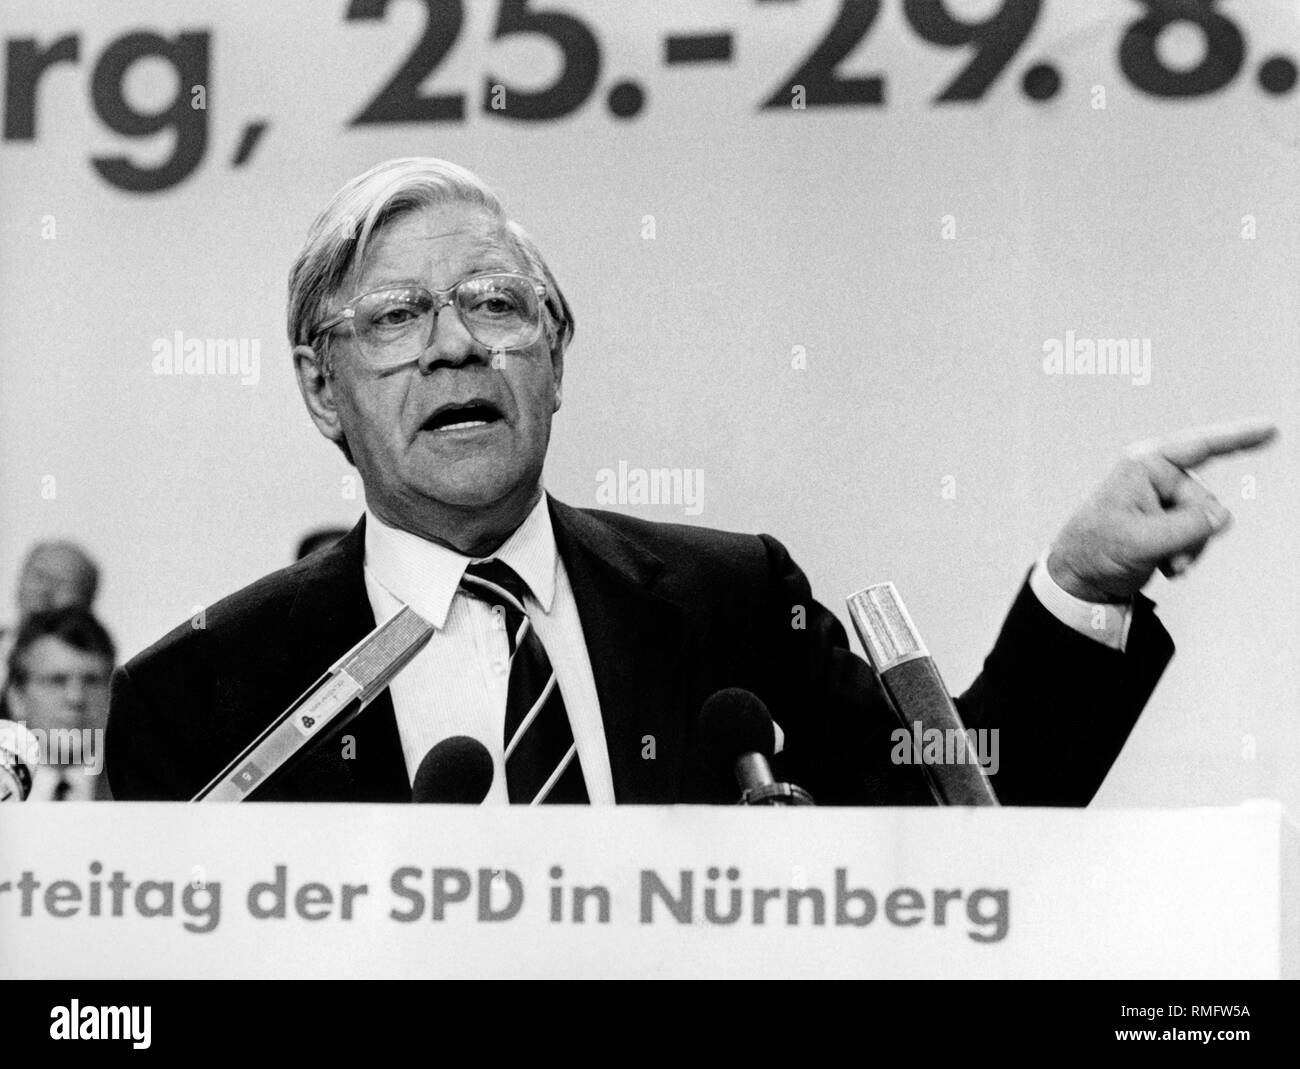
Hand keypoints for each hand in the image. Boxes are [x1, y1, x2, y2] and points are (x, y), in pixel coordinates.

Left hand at [1047, 419, 1277, 602]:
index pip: (1199, 448)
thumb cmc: (1094, 550)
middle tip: (1165, 553)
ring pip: (1206, 523)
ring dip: (1189, 549)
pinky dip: (1185, 554)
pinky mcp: (1167, 522)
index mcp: (1144, 467)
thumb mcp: (1142, 540)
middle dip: (1193, 533)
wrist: (1080, 579)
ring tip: (1162, 562)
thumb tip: (1221, 516)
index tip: (1269, 430)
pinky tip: (1164, 565)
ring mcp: (1163, 501)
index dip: (1237, 438)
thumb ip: (1187, 527)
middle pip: (1206, 500)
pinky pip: (1198, 536)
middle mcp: (1156, 478)